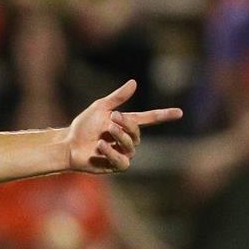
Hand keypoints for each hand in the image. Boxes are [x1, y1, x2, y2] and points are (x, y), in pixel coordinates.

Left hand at [67, 80, 182, 173]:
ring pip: (131, 146)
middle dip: (125, 125)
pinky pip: (122, 160)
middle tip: (111, 118)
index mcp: (126, 124)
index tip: (180, 112)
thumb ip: (117, 98)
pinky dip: (111, 152)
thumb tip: (134, 82)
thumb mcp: (100, 108)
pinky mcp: (116, 166)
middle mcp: (127, 139)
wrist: (68, 144)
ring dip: (118, 137)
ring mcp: (123, 153)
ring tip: (103, 133)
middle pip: (137, 132)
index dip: (164, 115)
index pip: (149, 119)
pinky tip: (100, 146)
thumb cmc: (83, 126)